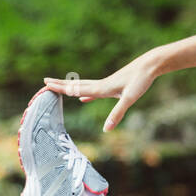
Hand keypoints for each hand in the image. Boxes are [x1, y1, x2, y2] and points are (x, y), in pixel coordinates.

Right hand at [43, 50, 161, 132]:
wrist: (150, 65)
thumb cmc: (140, 81)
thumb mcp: (130, 98)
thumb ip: (118, 113)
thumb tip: (106, 129)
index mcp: (102, 89)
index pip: (76, 90)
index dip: (61, 88)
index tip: (46, 85)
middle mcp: (101, 85)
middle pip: (77, 85)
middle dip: (61, 84)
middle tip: (45, 81)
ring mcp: (107, 84)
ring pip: (85, 86)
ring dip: (71, 87)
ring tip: (60, 87)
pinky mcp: (114, 84)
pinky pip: (96, 90)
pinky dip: (88, 94)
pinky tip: (86, 98)